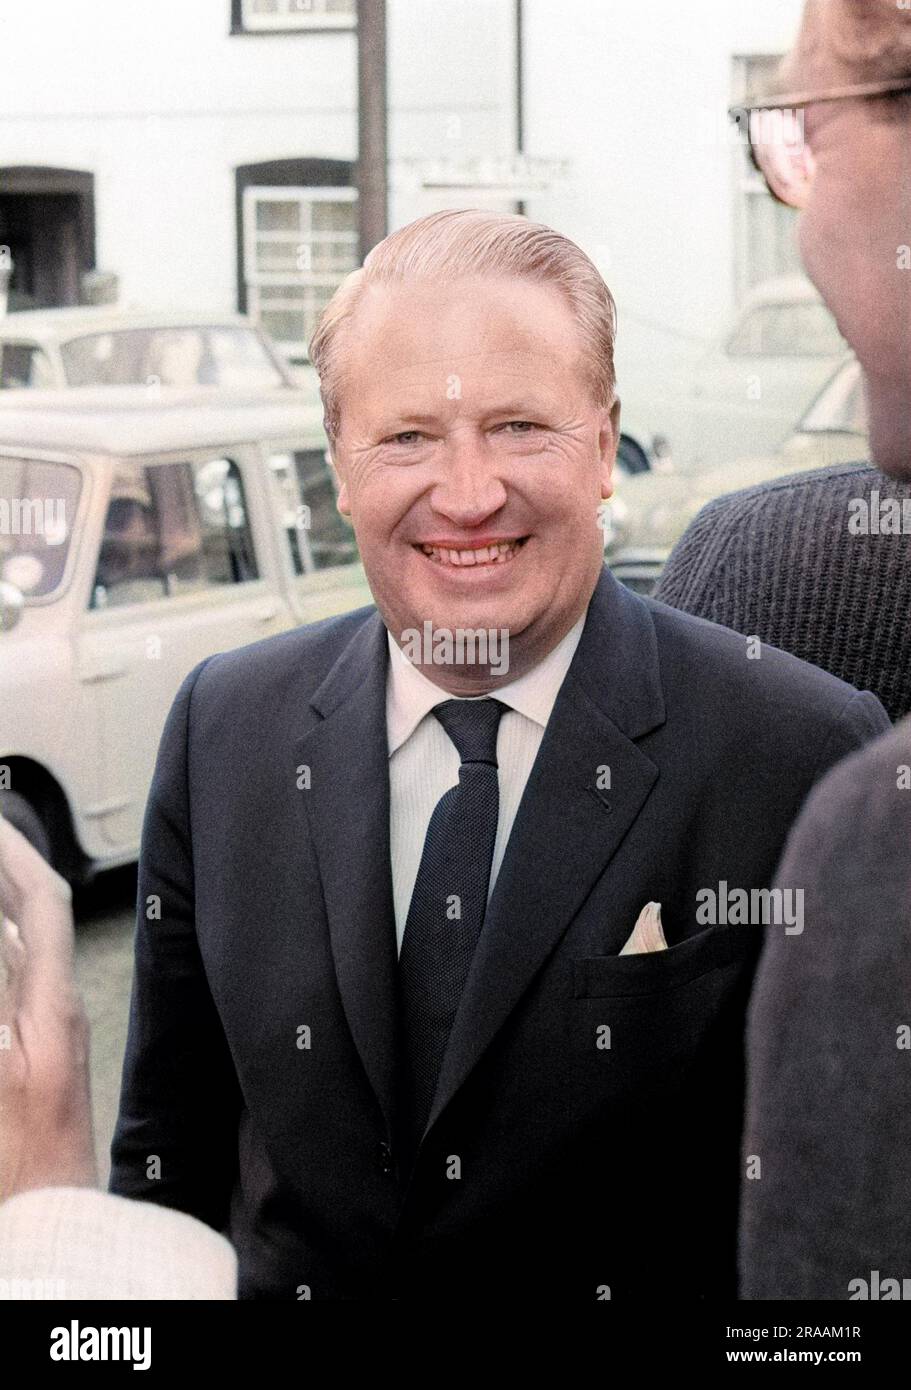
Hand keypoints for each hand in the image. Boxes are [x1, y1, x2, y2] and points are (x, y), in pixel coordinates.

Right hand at [0, 813, 97, 1198]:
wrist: (50, 1228)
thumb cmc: (22, 1167)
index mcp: (49, 1001)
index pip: (40, 901)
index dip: (12, 851)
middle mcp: (52, 1008)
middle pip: (24, 918)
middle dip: (0, 876)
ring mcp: (41, 1034)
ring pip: (13, 949)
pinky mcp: (28, 1059)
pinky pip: (10, 984)